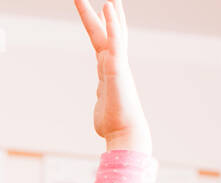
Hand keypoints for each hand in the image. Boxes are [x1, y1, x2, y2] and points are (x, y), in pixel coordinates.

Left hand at [72, 0, 150, 151]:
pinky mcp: (117, 68)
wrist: (124, 132)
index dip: (102, 24)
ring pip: (111, 32)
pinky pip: (115, 41)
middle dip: (96, 14)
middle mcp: (113, 63)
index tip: (101, 8)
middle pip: (104, 32)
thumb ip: (102, 92)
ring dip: (108, 12)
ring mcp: (116, 64)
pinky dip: (112, 23)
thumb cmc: (113, 122)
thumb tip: (102, 91)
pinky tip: (107, 7)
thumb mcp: (103, 102)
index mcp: (108, 69)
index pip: (103, 41)